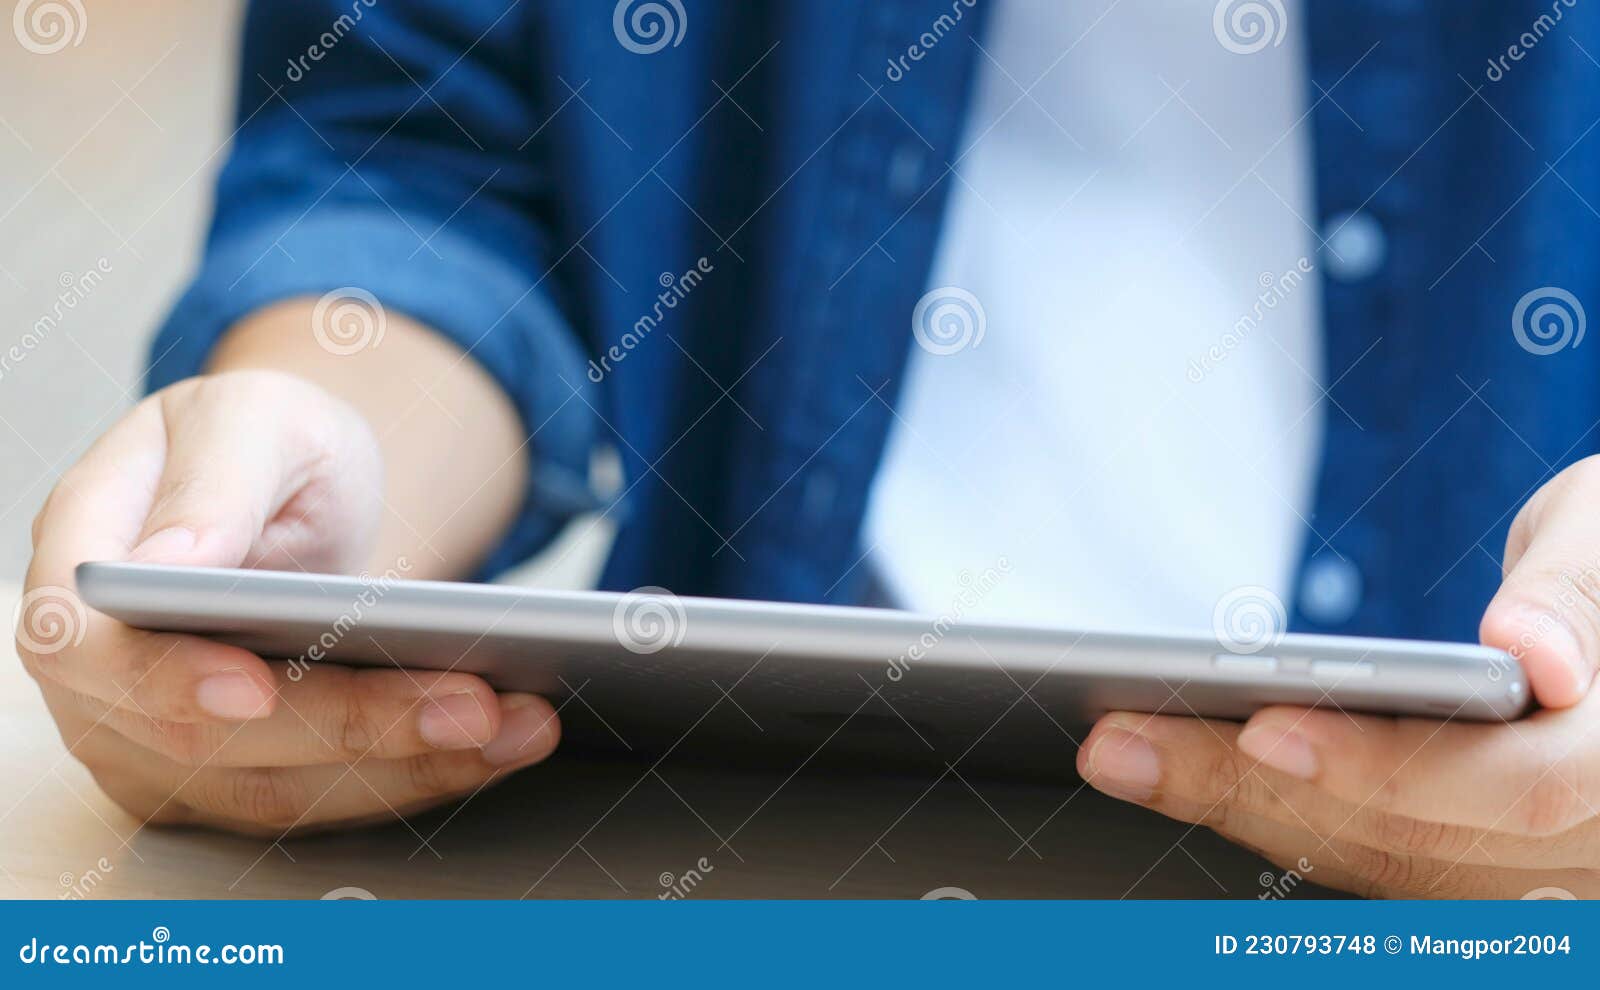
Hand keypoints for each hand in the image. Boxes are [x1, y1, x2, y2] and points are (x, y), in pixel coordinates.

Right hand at [17, 370, 559, 835]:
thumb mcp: (251, 418)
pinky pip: (323, 799)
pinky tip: (504, 742)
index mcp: (80, 562)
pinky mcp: (235, 778)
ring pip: (276, 789)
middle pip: (205, 740)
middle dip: (350, 729)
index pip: (90, 647)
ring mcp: (158, 741)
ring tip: (518, 727)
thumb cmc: (260, 442)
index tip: (253, 688)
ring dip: (408, 767)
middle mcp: (102, 675)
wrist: (295, 491)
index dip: (163, 680)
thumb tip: (158, 568)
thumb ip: (211, 481)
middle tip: (473, 705)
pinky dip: (420, 774)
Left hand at [1076, 456, 1599, 897]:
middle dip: (1248, 790)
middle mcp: (1586, 841)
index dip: (1381, 769)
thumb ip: (1570, 594)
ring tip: (1124, 754)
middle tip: (1119, 741)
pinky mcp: (1480, 867)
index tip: (1263, 730)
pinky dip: (1275, 818)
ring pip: (1375, 863)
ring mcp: (1538, 872)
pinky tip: (1185, 777)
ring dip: (1238, 811)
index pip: (1515, 788)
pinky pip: (1370, 860)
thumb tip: (1529, 654)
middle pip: (1408, 837)